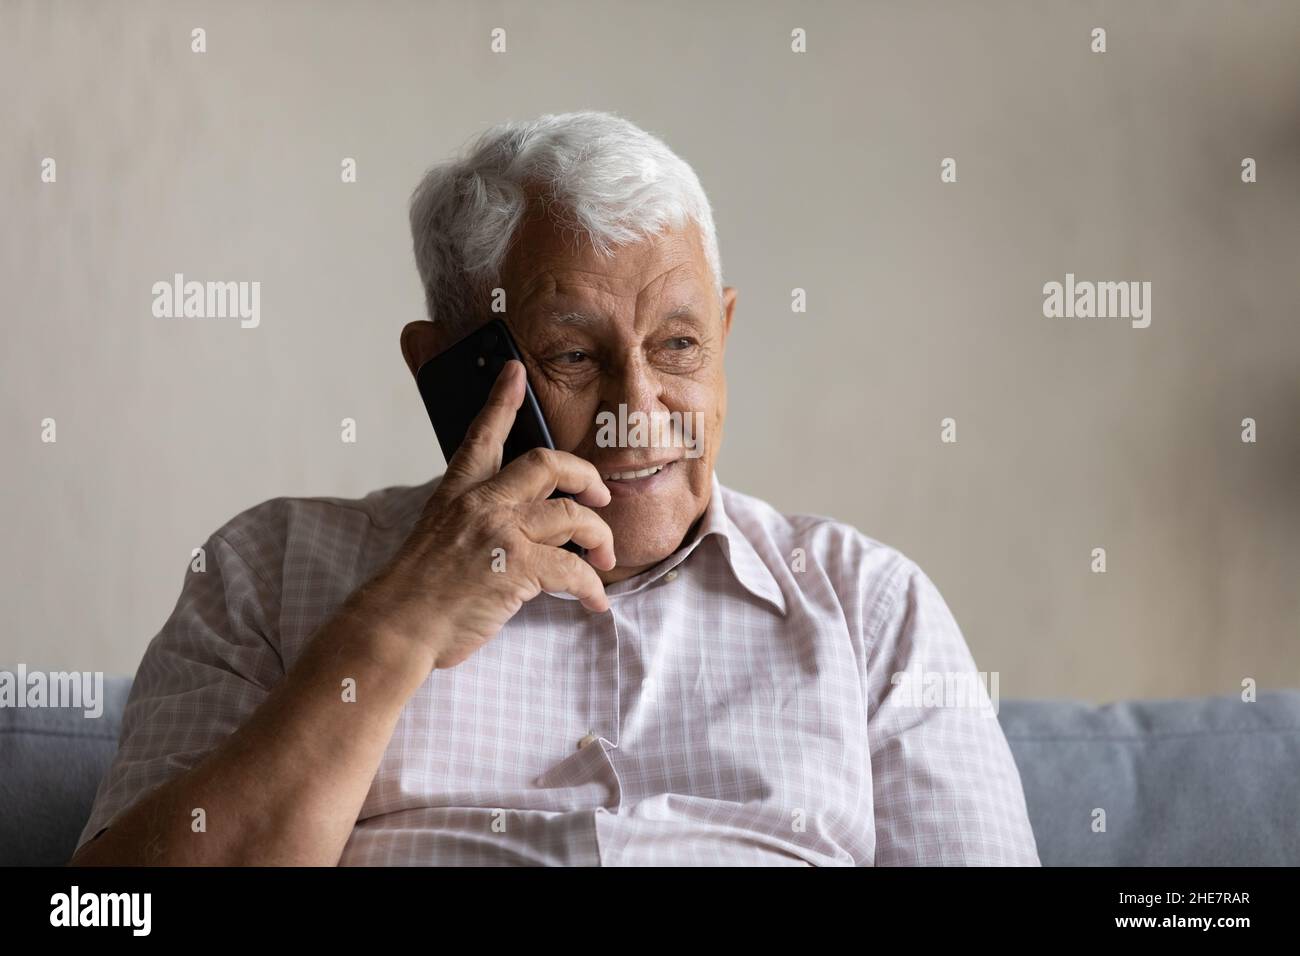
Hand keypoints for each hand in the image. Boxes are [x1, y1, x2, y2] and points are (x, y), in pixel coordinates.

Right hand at [356, 360, 614, 668]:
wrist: (397, 625)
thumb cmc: (417, 591)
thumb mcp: (438, 536)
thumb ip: (473, 520)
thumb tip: (513, 525)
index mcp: (458, 492)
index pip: (483, 435)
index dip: (501, 401)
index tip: (514, 373)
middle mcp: (481, 503)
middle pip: (547, 464)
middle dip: (585, 475)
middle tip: (601, 495)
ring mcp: (500, 532)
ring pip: (572, 514)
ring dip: (600, 536)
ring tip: (605, 558)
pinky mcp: (516, 567)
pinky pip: (574, 568)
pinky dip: (592, 586)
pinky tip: (595, 600)